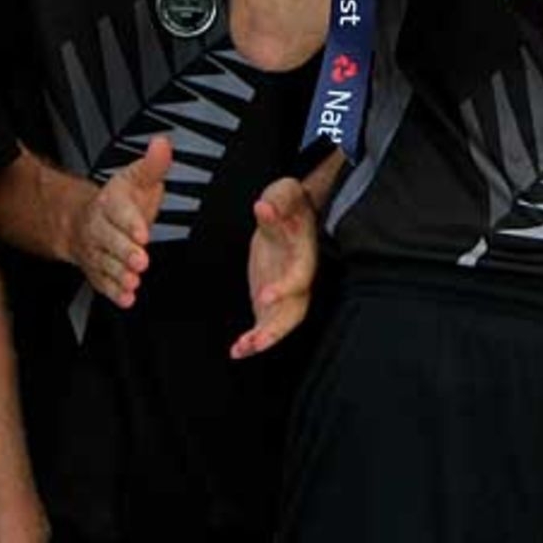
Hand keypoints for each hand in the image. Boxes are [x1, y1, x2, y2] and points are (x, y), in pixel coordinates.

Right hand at [68, 135, 171, 307]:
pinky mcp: (97, 270)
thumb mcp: (138, 177)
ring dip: (119, 274)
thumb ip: (153, 164)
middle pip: (110, 240)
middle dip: (125, 252)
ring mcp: (97, 250)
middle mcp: (100, 228)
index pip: (119, 212)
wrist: (85, 220)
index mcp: (111, 202)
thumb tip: (163, 144)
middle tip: (141, 261)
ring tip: (133, 282)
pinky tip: (126, 298)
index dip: (131, 222)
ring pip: (105, 263)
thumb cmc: (120, 200)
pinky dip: (113, 292)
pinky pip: (102, 282)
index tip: (143, 232)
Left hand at [230, 176, 317, 359]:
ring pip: (281, 324)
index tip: (266, 296)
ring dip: (263, 339)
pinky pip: (265, 324)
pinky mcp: (271, 299)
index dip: (285, 288)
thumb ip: (279, 200)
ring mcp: (286, 291)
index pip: (299, 276)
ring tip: (242, 349)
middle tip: (257, 340)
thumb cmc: (291, 203)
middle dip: (277, 328)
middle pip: (295, 310)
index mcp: (304, 254)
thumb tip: (264, 207)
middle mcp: (298, 277)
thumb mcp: (285, 192)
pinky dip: (253, 340)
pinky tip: (237, 350)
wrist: (293, 214)